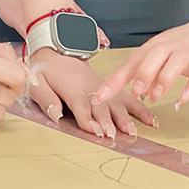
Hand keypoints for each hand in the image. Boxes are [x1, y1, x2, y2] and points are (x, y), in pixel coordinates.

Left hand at [26, 48, 155, 138]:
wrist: (56, 51)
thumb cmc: (46, 70)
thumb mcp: (36, 82)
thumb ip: (45, 99)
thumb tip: (55, 115)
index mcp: (72, 87)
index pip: (81, 105)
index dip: (88, 119)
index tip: (96, 132)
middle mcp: (90, 87)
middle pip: (101, 107)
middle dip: (108, 122)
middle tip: (114, 136)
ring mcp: (103, 87)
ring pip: (117, 103)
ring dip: (125, 118)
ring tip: (132, 132)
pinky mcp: (111, 87)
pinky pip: (126, 97)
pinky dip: (140, 109)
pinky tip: (151, 121)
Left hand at [92, 2, 188, 109]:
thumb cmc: (186, 42)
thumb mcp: (163, 53)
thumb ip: (149, 72)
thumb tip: (137, 94)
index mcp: (154, 47)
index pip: (129, 64)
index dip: (113, 81)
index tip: (98, 97)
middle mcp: (169, 49)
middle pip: (149, 60)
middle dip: (140, 77)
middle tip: (134, 94)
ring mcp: (188, 56)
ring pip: (171, 67)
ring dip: (161, 83)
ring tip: (154, 98)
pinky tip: (182, 100)